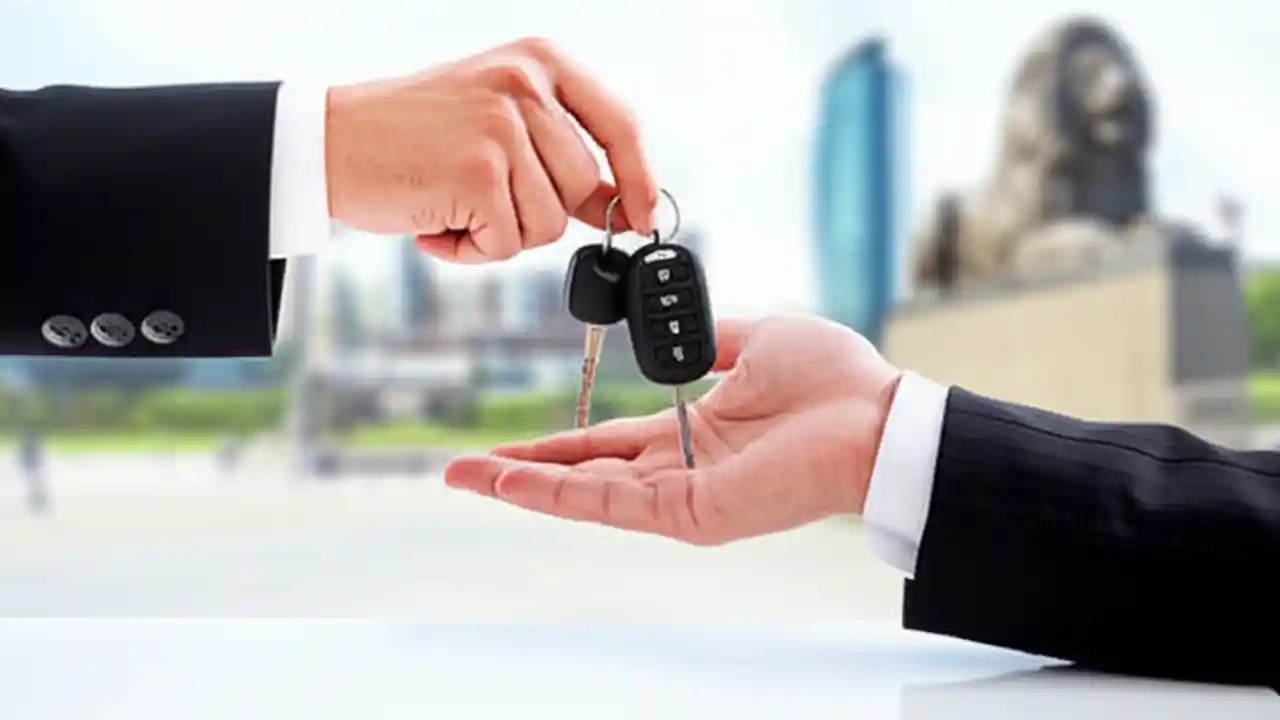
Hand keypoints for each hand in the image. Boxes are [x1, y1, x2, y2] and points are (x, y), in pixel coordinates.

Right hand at [325, 37, 657, 262]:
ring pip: (547, 225)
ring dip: (500, 233)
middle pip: (580, 189)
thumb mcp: (498, 121)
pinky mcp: (477, 173)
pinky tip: (436, 221)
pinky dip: (470, 250)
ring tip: (453, 202)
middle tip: (480, 195)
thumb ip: (558, 154)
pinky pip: (506, 245)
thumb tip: (620, 204)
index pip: (621, 123)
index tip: (646, 215)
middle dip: (535, 211)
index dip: (640, 177)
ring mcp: (502, 128)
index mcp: (541, 61)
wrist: (330, 140)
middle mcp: (526, 85)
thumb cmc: (414, 135)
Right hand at [444, 316, 902, 544]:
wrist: (875, 413)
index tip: (508, 442)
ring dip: (524, 487)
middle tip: (461, 470)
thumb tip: (678, 323)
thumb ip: (708, 337)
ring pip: (587, 496)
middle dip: (520, 474)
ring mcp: (684, 498)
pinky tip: (515, 482)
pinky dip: (558, 495)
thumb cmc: (832, 380)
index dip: (555, 444)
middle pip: (583, 477)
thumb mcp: (755, 339)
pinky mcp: (694, 512)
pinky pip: (613, 505)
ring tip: (467, 477)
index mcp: (692, 435)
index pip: (607, 445)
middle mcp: (680, 472)